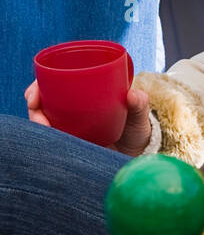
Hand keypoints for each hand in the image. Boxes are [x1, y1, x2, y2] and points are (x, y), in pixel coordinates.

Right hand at [25, 82, 153, 156]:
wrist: (137, 154)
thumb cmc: (136, 129)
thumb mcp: (138, 115)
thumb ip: (139, 104)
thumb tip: (133, 95)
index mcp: (85, 90)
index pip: (55, 80)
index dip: (39, 84)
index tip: (34, 94)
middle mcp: (72, 106)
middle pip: (43, 99)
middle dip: (33, 103)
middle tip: (35, 110)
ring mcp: (69, 124)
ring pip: (43, 118)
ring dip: (37, 120)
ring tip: (44, 125)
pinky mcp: (70, 141)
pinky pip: (52, 138)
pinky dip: (45, 139)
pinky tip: (46, 141)